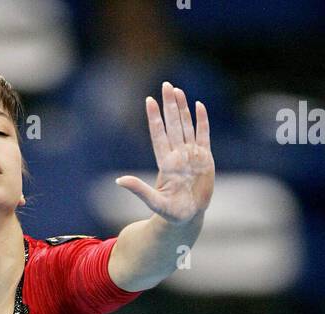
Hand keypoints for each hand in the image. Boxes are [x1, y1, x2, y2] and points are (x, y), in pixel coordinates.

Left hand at [116, 80, 214, 225]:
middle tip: (166, 85)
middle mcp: (178, 155)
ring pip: (186, 126)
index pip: (159, 134)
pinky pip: (203, 135)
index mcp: (166, 163)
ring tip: (177, 90)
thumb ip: (138, 190)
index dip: (155, 118)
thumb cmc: (170, 213)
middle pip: (173, 124)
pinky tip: (198, 106)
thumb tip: (119, 181)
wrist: (188, 218)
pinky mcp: (205, 158)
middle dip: (169, 105)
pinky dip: (201, 121)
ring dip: (182, 108)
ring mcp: (191, 155)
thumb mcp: (154, 202)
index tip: (149, 101)